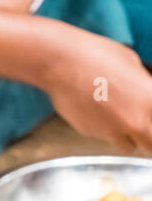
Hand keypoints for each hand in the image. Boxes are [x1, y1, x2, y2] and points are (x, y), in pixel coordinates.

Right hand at [39, 22, 151, 152]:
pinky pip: (101, 135)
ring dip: (126, 137)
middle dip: (148, 137)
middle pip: (151, 146)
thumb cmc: (93, 54)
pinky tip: (91, 107)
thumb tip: (144, 90)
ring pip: (127, 146)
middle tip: (141, 126)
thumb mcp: (130, 61)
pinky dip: (99, 126)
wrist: (58, 61)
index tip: (149, 115)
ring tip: (114, 116)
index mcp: (150, 100)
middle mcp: (134, 121)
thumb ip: (143, 83)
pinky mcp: (89, 131)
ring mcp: (111, 130)